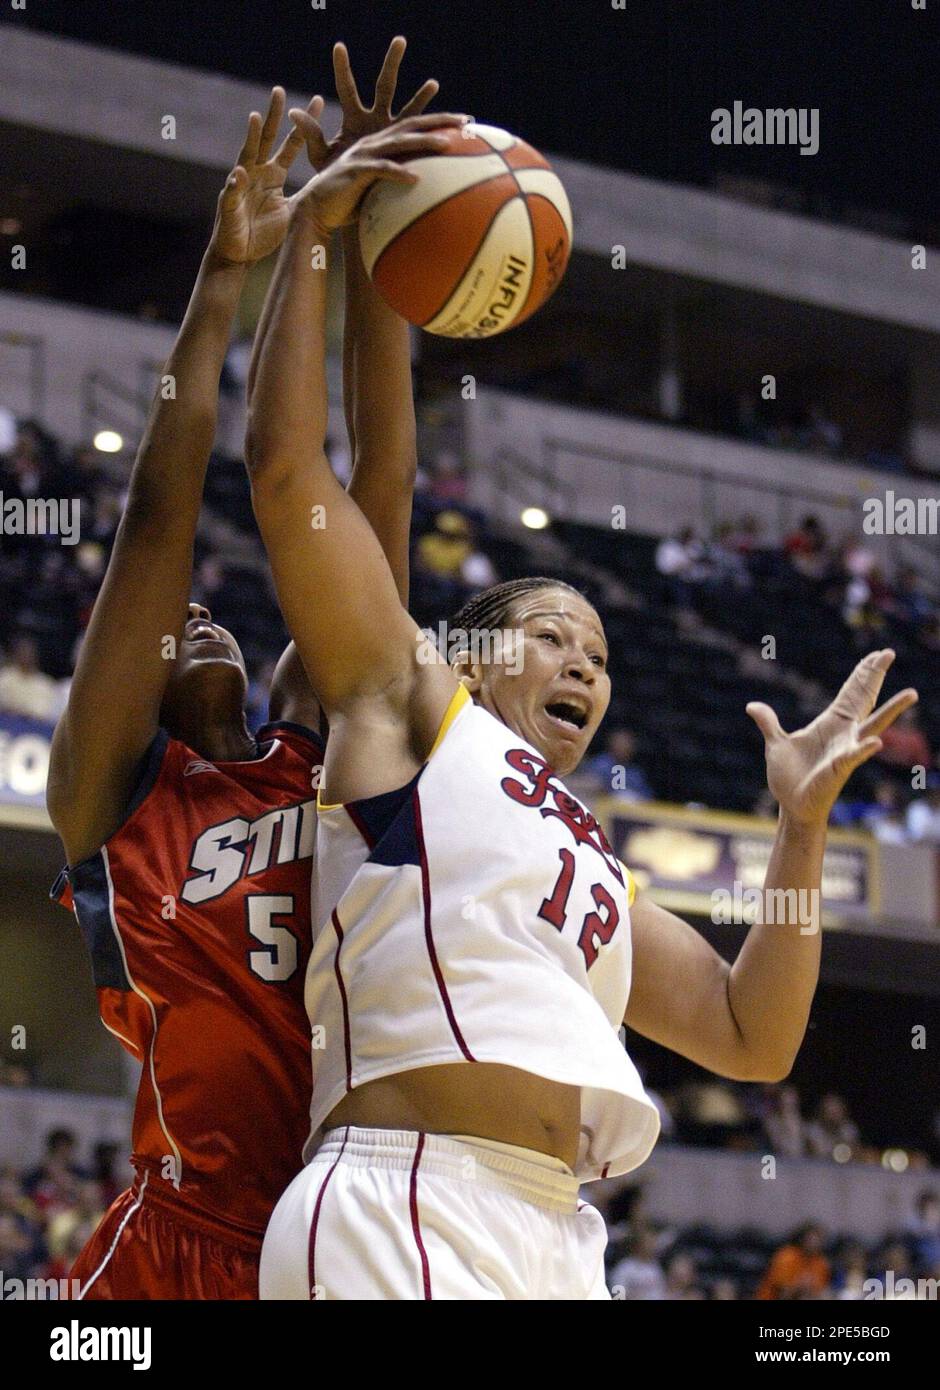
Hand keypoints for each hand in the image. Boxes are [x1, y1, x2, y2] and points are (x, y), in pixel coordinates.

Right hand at [209, 87, 310, 265]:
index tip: (317, 101)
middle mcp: (256, 173)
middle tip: (280, 90)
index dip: (304, 126)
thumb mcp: (291, 211)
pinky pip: (232, 193)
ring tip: (256, 119)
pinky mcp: (228, 204)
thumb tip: (332, 188)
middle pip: (267, 139)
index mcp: (273, 174)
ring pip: (246, 156)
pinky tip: (240, 174)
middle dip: (273, 115)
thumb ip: (306, 195)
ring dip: (251, 138)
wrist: (239, 254)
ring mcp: (241, 185)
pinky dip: (236, 184)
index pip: (291, 144)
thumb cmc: (263, 233)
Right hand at [289, 114, 466, 233]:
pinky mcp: (356, 170)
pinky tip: (415, 179)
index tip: (465, 121)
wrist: (319, 209)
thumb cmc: (350, 200)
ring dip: (423, 141)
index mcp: (381, 141)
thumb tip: (422, 188)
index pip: (415, 125)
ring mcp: (365, 154)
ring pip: (399, 143)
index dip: (439, 120)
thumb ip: (395, 180)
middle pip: (412, 124)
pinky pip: (381, 170)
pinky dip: (398, 174)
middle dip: (437, 117)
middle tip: (464, 119)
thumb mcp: (375, 187)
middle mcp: (374, 141)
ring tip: (446, 144)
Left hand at [293, 35, 440, 172]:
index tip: (339, 47)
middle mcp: (375, 118)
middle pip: (384, 85)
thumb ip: (311, 134)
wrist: (352, 201)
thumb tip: (292, 112)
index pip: (346, 88)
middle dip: (392, 63)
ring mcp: (391, 131)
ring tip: (433, 84)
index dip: (342, 69)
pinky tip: (447, 125)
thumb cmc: (336, 178)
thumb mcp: (321, 156)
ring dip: (421, 95)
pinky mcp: (403, 147)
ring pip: (408, 108)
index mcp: (353, 117)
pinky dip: (433, 130)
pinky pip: (419, 138)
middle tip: (400, 41)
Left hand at [746, 649, 918, 826]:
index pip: (850, 693)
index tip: (876, 655)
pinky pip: (854, 756)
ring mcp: (846, 749)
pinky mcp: (840, 768)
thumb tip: (752, 706)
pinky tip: (875, 741)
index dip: (862, 673)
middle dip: (875, 676)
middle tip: (890, 652)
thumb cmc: (789, 776)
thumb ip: (768, 723)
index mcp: (830, 723)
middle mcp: (844, 733)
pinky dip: (864, 748)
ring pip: (874, 725)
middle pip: (864, 698)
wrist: (792, 804)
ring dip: (892, 710)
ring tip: (911, 693)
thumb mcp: (776, 743)